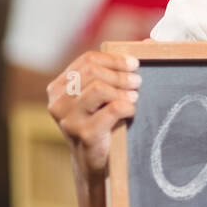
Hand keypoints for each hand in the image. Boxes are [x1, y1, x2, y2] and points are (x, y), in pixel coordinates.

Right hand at [47, 51, 140, 178]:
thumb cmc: (101, 124)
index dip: (113, 59)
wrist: (94, 164)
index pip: (87, 60)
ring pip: (99, 88)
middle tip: (137, 82)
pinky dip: (127, 106)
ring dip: (123, 91)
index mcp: (59, 87)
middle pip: (93, 72)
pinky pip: (112, 109)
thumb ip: (116, 70)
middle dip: (120, 75)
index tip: (134, 64)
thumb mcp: (102, 97)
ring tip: (134, 97)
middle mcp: (58, 102)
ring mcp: (68, 119)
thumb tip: (148, 42)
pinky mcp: (84, 134)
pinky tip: (131, 111)